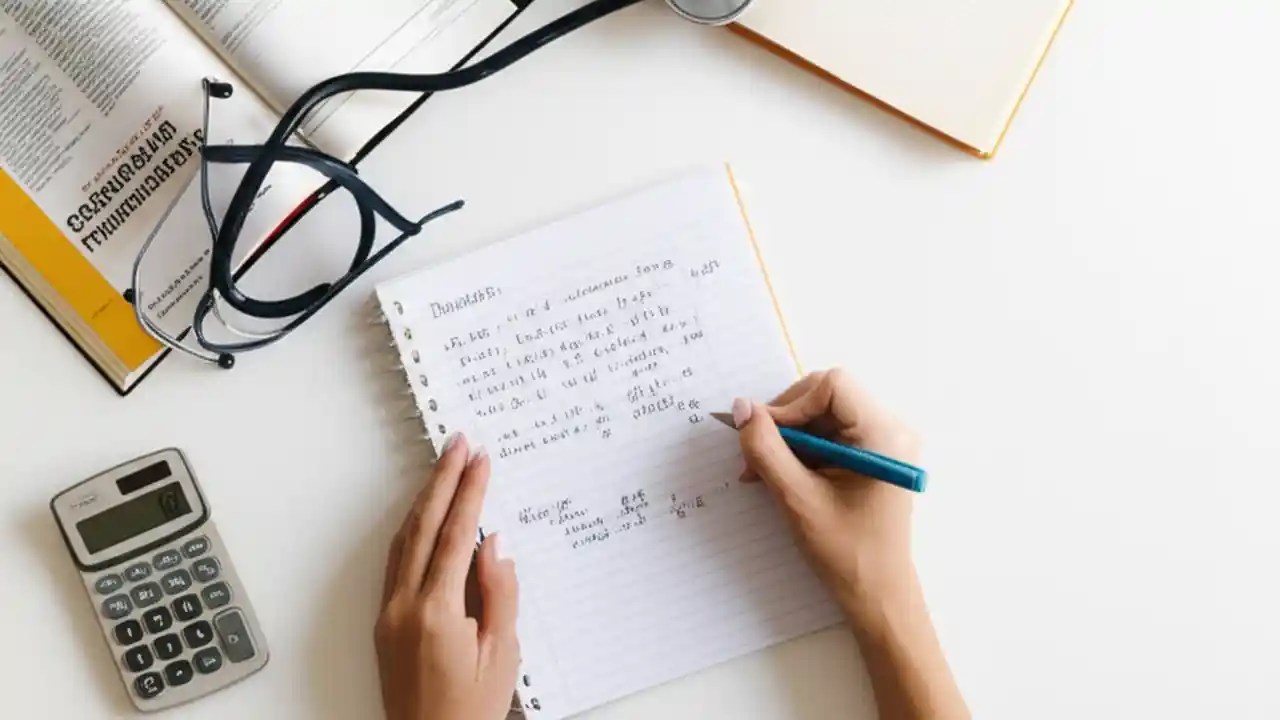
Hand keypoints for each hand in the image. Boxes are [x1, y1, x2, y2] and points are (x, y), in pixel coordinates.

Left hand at [375, 435, 519, 719]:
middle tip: (457, 443)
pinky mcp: (385, 623)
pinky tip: (425, 515)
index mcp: (438, 612)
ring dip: (425, 499)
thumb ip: (500, 594)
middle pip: (424, 526)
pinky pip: (398, 562)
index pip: (457, 535)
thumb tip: (494, 544)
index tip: (480, 459)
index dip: (470, 493)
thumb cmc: (471, 712)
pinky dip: (414, 530)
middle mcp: (405, 607)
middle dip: (442, 480)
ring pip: (405, 540)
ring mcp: (389, 613)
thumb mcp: (502, 655)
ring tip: (443, 467)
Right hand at [734, 369, 921, 620]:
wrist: (877, 594)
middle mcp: (891, 430)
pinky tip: (779, 474)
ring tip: (761, 470)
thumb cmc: (846, 553)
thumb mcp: (797, 499)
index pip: (833, 386)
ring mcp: (883, 442)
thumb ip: (766, 449)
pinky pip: (829, 433)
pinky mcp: (871, 455)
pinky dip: (800, 448)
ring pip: (822, 413)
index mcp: (885, 436)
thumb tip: (740, 408)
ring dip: (788, 437)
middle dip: (785, 420)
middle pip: (827, 395)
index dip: (791, 403)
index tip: (764, 435)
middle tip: (756, 453)